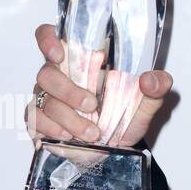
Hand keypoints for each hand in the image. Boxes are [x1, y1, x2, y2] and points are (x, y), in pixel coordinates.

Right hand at [26, 24, 172, 150]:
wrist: (115, 151)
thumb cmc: (124, 119)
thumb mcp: (146, 104)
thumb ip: (155, 88)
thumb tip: (151, 80)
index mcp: (80, 62)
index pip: (51, 37)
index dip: (48, 40)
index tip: (59, 53)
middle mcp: (59, 77)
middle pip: (46, 73)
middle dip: (68, 91)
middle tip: (91, 106)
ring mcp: (47, 99)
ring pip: (45, 100)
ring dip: (69, 118)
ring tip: (92, 133)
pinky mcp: (40, 121)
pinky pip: (35, 120)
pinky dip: (52, 129)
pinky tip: (69, 137)